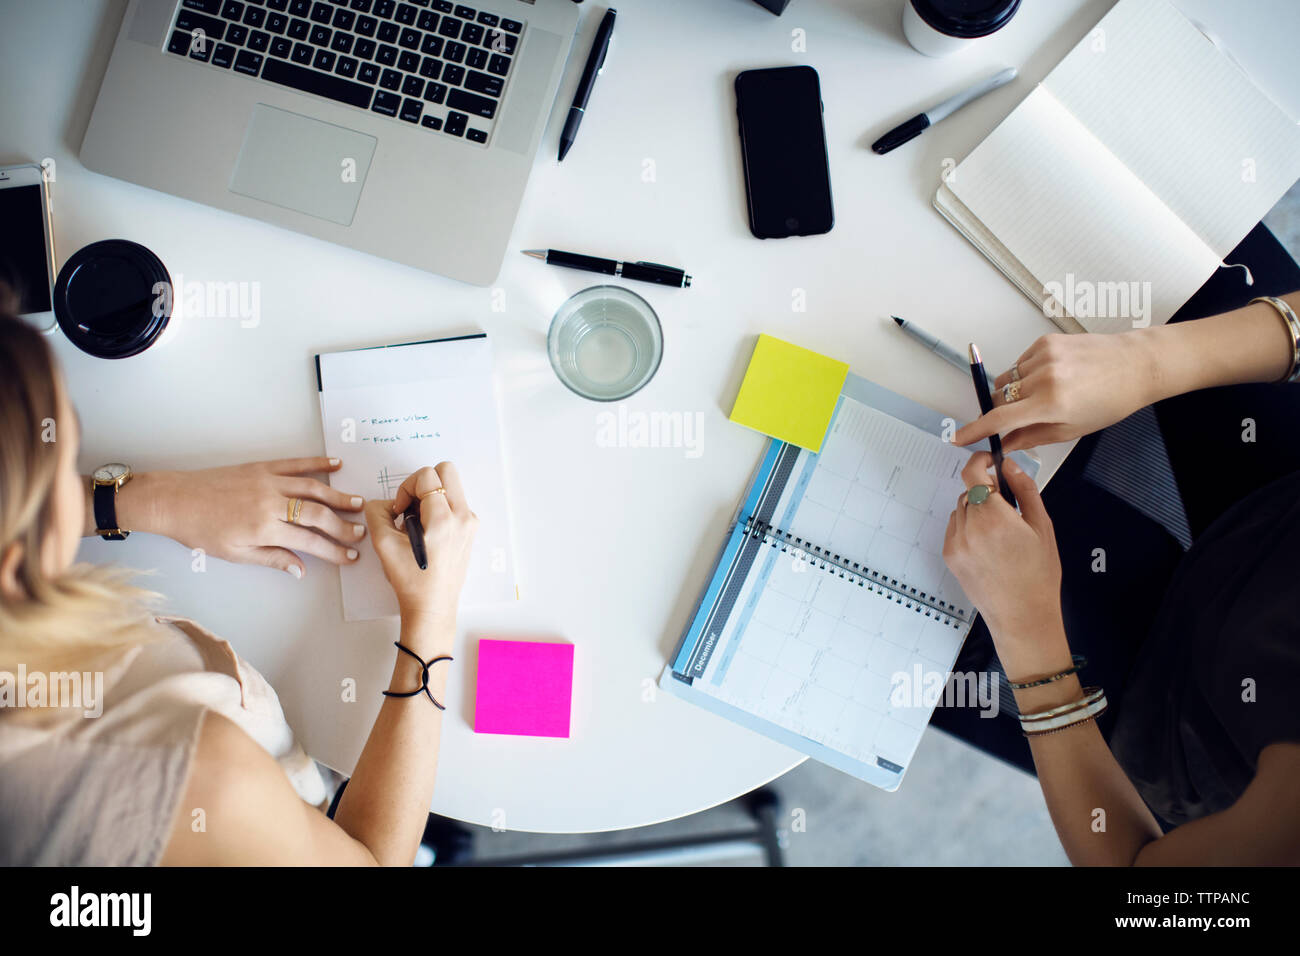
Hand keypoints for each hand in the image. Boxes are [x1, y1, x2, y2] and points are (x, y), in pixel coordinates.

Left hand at [122, 458, 366, 577]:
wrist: (175, 500)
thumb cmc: (201, 531)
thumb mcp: (235, 554)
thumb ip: (272, 559)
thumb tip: (301, 570)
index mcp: (263, 528)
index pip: (309, 541)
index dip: (333, 550)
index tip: (350, 556)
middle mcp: (270, 502)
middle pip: (317, 514)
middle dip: (343, 525)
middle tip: (361, 532)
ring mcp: (268, 481)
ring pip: (313, 487)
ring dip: (338, 494)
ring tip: (358, 502)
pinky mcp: (262, 467)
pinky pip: (296, 464)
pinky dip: (318, 463)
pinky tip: (335, 464)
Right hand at [365, 463, 476, 630]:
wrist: (432, 607)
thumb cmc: (412, 581)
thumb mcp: (384, 545)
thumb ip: (377, 513)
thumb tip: (383, 503)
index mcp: (444, 519)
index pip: (427, 476)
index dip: (406, 488)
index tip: (400, 511)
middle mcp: (463, 517)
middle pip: (446, 471)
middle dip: (422, 483)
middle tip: (410, 508)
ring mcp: (470, 523)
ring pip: (451, 486)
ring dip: (430, 495)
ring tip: (416, 522)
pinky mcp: (470, 530)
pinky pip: (455, 502)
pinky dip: (438, 507)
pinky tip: (426, 530)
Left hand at [942, 452, 1069, 675]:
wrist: (1023, 616)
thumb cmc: (1038, 575)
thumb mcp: (1042, 526)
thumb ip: (1025, 489)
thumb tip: (1010, 465)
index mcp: (994, 517)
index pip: (973, 473)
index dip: (981, 461)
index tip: (991, 460)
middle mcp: (969, 528)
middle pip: (968, 491)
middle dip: (985, 491)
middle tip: (1007, 506)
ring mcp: (956, 543)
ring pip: (961, 509)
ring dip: (976, 510)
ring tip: (1000, 532)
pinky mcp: (949, 556)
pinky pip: (955, 528)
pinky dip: (968, 528)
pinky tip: (989, 545)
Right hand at [953, 331, 1160, 450]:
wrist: (1136, 365)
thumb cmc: (1110, 401)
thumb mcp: (1072, 429)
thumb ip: (1032, 436)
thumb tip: (1005, 443)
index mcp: (1051, 403)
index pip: (999, 419)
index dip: (975, 430)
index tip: (958, 437)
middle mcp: (1044, 377)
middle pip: (998, 398)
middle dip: (1000, 411)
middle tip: (1017, 418)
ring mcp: (1043, 356)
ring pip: (1007, 380)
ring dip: (1013, 392)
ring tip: (1041, 395)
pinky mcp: (1046, 342)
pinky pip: (1020, 363)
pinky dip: (1025, 375)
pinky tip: (1049, 378)